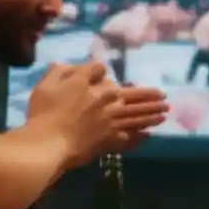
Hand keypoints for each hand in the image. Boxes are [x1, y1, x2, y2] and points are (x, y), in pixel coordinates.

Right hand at [26, 62, 164, 166]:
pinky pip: (130, 136)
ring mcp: (112, 120)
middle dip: (149, 94)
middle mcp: (106, 99)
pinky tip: (149, 134)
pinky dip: (140, 136)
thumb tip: (68, 65)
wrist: (49, 143)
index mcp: (89, 83)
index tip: (103, 76)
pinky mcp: (112, 139)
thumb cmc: (43, 113)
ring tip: (165, 111)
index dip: (100, 72)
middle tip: (163, 96)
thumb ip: (59, 72)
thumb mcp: (45, 85)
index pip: (100, 71)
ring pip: (137, 114)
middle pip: (132, 93)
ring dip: (152, 113)